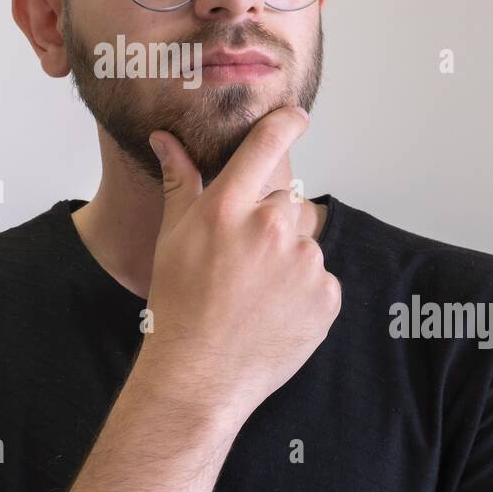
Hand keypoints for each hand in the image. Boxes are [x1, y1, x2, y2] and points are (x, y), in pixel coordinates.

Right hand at [136, 105, 342, 423]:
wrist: (200, 374)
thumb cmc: (179, 305)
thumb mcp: (172, 237)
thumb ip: (180, 181)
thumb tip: (166, 138)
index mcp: (228, 207)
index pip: (267, 144)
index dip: (287, 123)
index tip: (296, 118)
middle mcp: (269, 227)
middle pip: (289, 200)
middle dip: (273, 221)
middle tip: (244, 259)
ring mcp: (303, 263)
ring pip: (306, 242)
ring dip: (289, 259)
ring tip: (256, 291)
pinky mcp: (326, 296)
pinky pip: (321, 279)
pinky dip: (303, 292)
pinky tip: (273, 311)